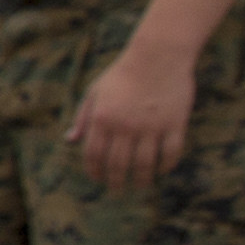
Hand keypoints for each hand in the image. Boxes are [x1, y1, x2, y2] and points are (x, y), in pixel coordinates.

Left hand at [70, 38, 196, 192]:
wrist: (158, 55)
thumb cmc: (123, 73)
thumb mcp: (95, 92)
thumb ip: (82, 117)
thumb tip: (70, 140)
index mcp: (102, 119)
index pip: (94, 156)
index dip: (94, 172)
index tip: (97, 179)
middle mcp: (125, 126)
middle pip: (118, 165)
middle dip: (115, 181)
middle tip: (117, 189)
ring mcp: (151, 126)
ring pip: (145, 165)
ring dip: (141, 180)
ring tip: (139, 184)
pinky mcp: (175, 124)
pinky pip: (171, 154)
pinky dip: (166, 166)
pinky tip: (161, 170)